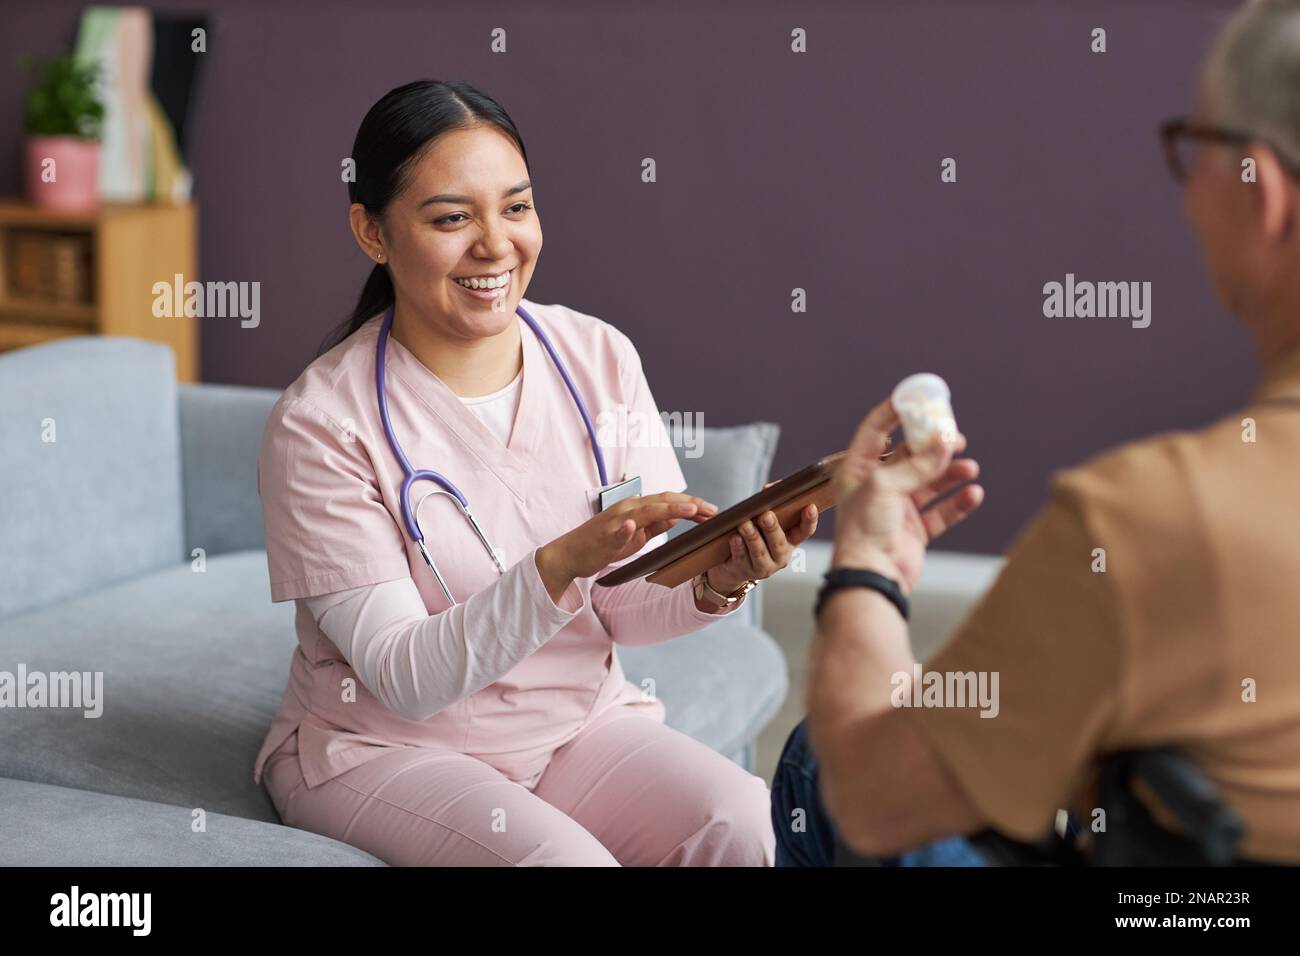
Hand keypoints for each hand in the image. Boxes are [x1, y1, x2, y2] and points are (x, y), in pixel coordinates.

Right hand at [538, 492, 717, 591]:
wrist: (571, 554)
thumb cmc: (603, 544)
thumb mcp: (636, 535)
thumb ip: (655, 526)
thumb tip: (677, 516)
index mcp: (636, 507)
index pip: (669, 501)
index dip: (692, 504)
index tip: (712, 511)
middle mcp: (627, 508)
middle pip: (663, 501)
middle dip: (691, 504)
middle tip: (713, 511)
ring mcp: (616, 520)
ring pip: (646, 510)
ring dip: (670, 508)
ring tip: (692, 509)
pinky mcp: (604, 536)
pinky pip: (617, 531)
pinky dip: (627, 528)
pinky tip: (634, 526)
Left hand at [704, 485, 819, 595]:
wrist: (732, 565)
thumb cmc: (752, 534)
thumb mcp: (761, 519)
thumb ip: (767, 502)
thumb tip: (769, 488)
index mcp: (790, 541)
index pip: (805, 532)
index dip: (810, 520)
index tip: (810, 506)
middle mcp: (781, 556)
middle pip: (779, 543)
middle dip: (772, 528)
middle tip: (766, 515)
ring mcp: (764, 567)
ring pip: (759, 552)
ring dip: (752, 537)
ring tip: (745, 525)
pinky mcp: (745, 571)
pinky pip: (742, 558)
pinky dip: (738, 547)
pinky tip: (735, 538)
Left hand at [830, 397, 983, 592]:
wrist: (872, 575)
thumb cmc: (865, 529)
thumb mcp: (886, 486)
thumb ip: (917, 465)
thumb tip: (944, 443)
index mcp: (857, 471)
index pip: (874, 431)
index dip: (893, 413)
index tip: (915, 398)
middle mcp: (876, 487)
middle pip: (908, 456)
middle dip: (933, 446)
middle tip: (956, 438)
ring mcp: (896, 508)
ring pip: (929, 482)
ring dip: (950, 472)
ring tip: (969, 467)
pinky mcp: (914, 530)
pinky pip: (941, 510)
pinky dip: (958, 501)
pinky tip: (973, 493)